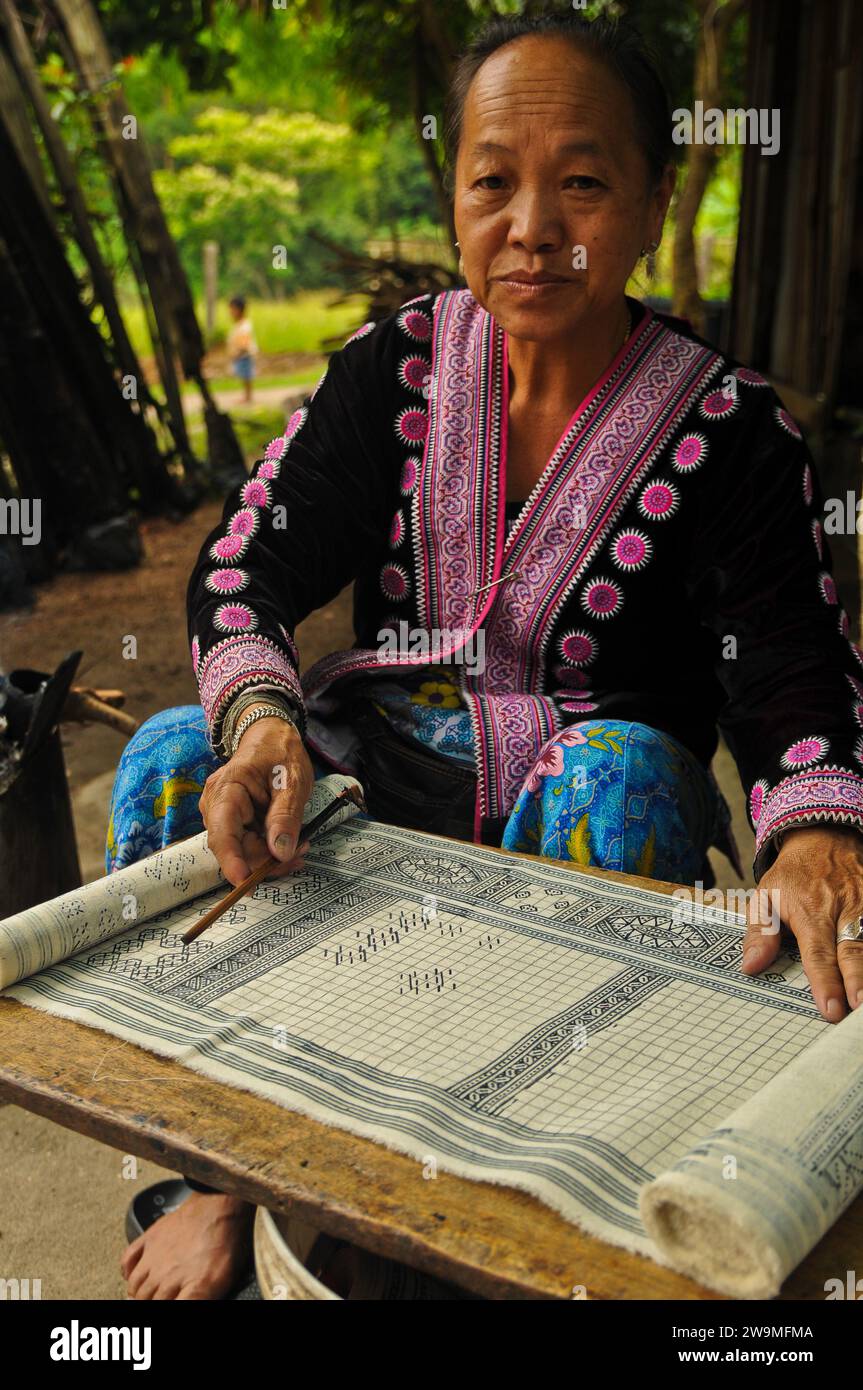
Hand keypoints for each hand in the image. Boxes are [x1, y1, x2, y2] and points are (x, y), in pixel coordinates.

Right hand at [198, 713, 313, 886]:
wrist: (271, 738)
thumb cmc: (280, 753)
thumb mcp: (293, 781)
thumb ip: (285, 816)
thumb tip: (280, 852)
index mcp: (226, 789)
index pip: (222, 833)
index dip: (232, 862)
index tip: (247, 883)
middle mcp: (216, 805)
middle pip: (235, 849)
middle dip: (266, 860)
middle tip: (301, 854)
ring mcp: (222, 816)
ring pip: (243, 851)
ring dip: (271, 856)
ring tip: (301, 844)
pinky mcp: (233, 823)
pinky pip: (248, 845)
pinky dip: (269, 849)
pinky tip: (289, 842)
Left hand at [741, 825, 862, 1021]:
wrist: (824, 838)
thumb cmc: (793, 875)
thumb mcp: (765, 897)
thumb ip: (760, 934)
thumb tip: (751, 967)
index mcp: (810, 911)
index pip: (818, 953)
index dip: (825, 983)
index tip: (830, 1009)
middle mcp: (842, 909)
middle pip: (853, 952)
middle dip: (858, 983)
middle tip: (858, 1010)